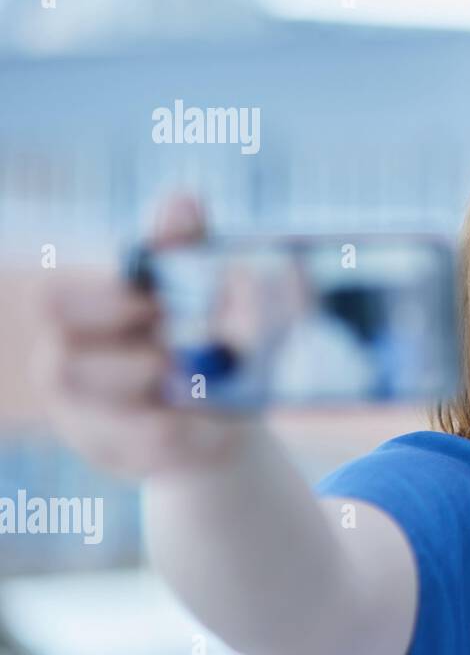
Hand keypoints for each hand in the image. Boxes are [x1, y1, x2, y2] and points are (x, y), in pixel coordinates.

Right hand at [31, 193, 265, 479]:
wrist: (231, 408)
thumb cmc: (216, 332)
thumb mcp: (212, 285)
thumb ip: (187, 245)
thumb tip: (178, 200)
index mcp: (88, 309)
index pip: (54, 301)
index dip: (101, 303)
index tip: (153, 303)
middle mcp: (70, 361)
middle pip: (63, 366)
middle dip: (133, 362)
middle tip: (182, 351)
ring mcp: (85, 416)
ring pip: (110, 416)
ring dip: (166, 398)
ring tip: (207, 386)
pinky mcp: (115, 455)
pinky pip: (150, 446)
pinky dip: (192, 430)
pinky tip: (213, 419)